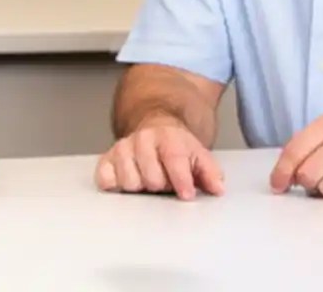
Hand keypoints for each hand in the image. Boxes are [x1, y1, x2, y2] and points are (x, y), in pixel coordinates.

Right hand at [95, 115, 224, 200]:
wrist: (155, 127)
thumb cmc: (177, 147)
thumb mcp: (199, 156)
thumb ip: (211, 173)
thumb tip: (217, 188)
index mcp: (167, 137)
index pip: (173, 159)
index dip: (181, 179)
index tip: (186, 195)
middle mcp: (142, 140)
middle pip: (151, 178)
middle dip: (162, 186)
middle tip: (166, 182)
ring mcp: (121, 148)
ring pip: (128, 182)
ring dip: (141, 187)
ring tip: (148, 180)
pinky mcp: (106, 159)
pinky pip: (105, 180)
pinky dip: (115, 185)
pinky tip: (128, 181)